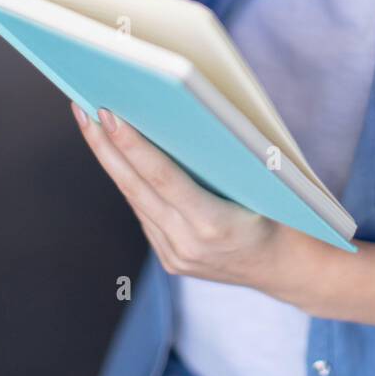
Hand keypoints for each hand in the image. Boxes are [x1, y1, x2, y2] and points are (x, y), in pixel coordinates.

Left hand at [71, 101, 315, 299]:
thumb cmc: (288, 212)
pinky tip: (116, 152)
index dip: (132, 145)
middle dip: (106, 145)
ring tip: (92, 121)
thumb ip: (226, 156)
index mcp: (215, 227)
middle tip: (83, 106)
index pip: (162, 178)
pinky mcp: (171, 259)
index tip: (108, 112)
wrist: (291, 269)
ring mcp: (176, 257)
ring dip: (111, 160)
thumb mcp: (266, 182)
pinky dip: (131, 180)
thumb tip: (181, 113)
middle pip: (136, 188)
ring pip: (135, 200)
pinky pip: (145, 213)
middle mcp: (188, 246)